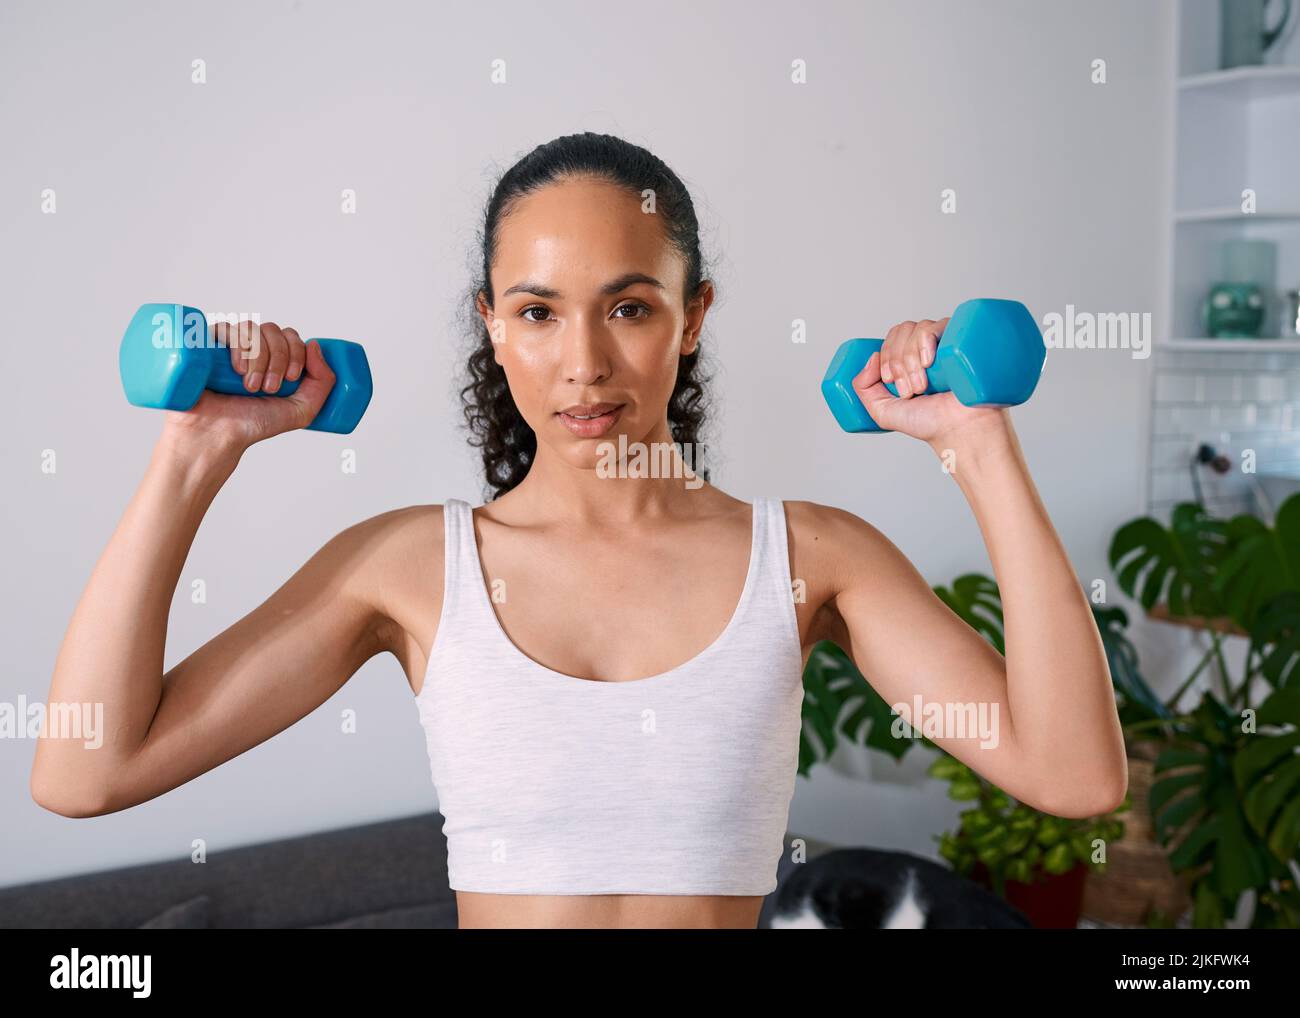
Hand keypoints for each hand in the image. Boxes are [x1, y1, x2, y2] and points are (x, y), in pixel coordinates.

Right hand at [160, 320, 336, 453]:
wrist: (216, 434)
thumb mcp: (302, 410)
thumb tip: (316, 345)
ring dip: (259, 357)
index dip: (297, 352)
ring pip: (252, 328)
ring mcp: (228, 345)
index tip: (292, 378)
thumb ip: (322, 382)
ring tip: (251, 386)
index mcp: (274, 360)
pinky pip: (226, 328)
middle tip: (270, 388)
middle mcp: (252, 349)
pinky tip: (239, 370)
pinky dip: (238, 346)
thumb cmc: (253, 423)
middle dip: (279, 358)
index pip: (291, 336)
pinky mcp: (206, 344)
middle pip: (274, 330)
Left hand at [851, 316, 1008, 448]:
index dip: (885, 356)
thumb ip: (864, 389)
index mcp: (909, 358)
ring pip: (918, 328)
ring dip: (911, 359)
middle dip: (898, 360)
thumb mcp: (883, 411)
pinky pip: (940, 324)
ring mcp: (946, 342)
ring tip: (922, 386)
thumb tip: (870, 357)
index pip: (891, 338)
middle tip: (907, 389)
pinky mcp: (962, 340)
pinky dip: (926, 340)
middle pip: (902, 331)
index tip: (890, 380)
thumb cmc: (929, 423)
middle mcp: (928, 347)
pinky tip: (929, 361)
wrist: (960, 430)